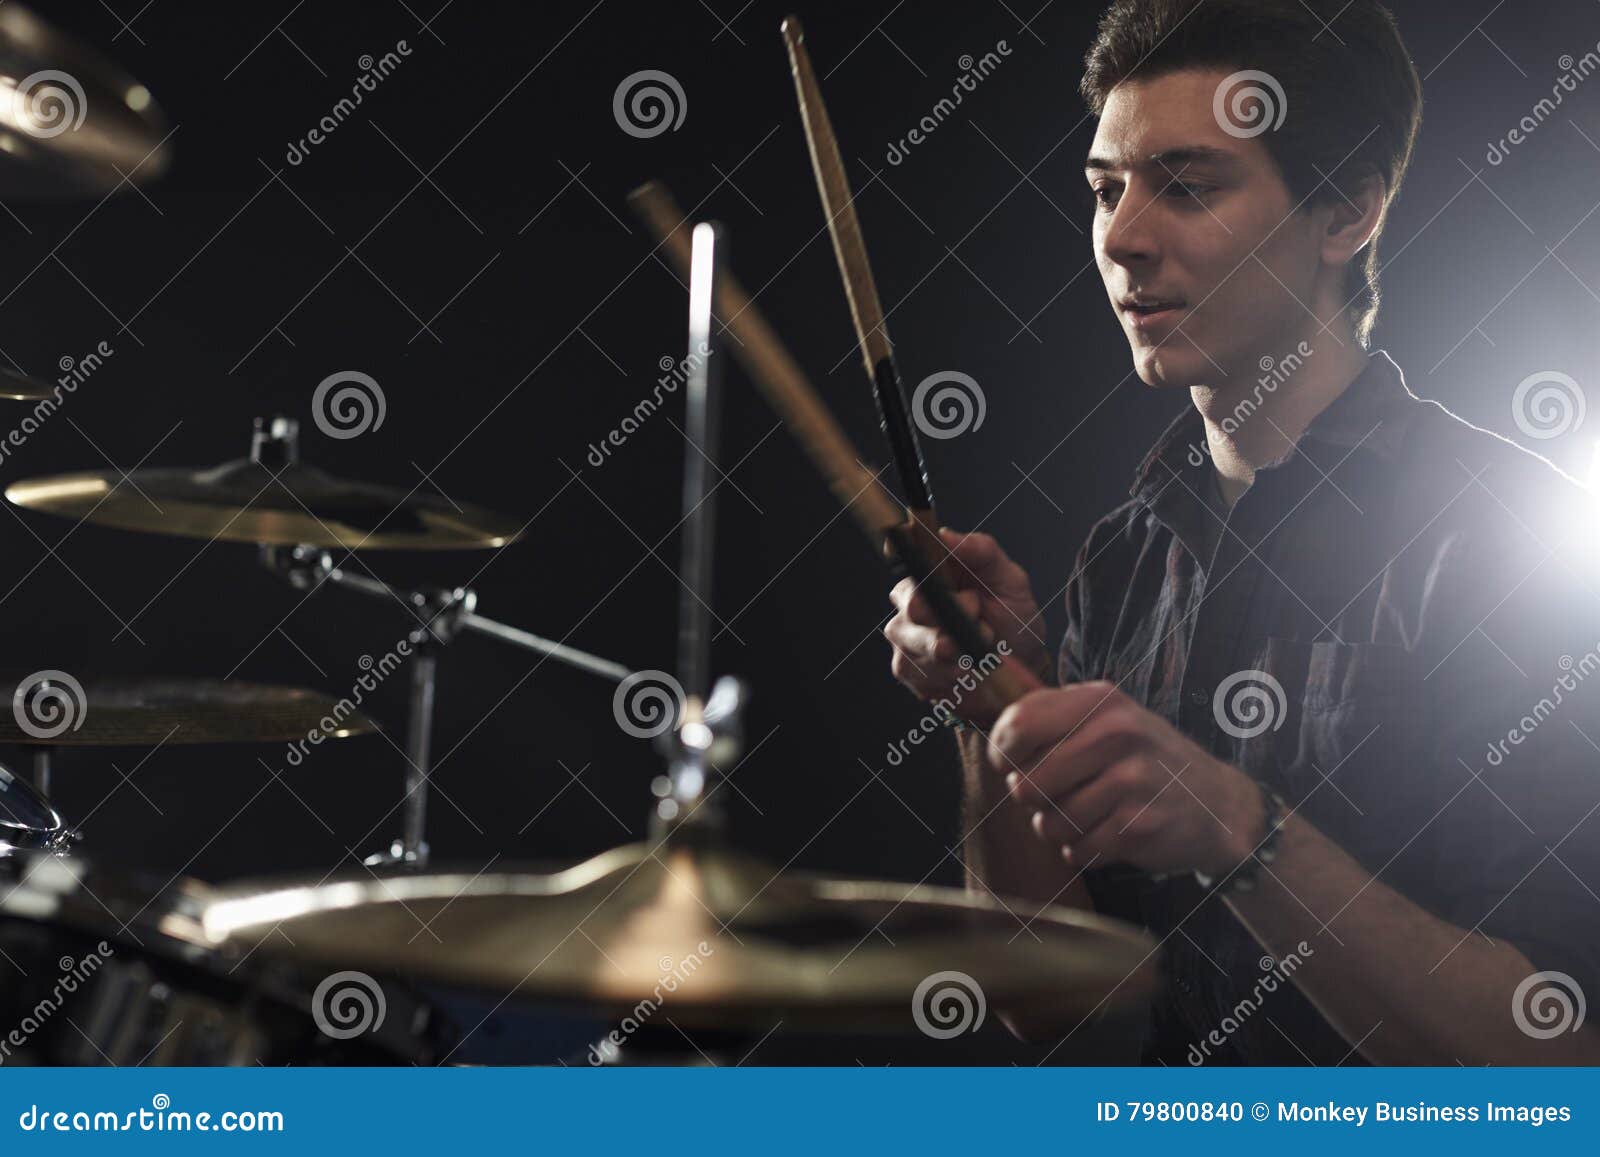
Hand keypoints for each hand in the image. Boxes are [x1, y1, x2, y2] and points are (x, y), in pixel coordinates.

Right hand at [884, 528, 1048, 729]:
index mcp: (930, 570)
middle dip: (956, 617)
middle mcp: (908, 600)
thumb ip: (982, 552)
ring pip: (926, 643)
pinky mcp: (905, 668)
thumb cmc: (1012, 618)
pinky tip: (967, 668)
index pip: (905, 557)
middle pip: (916, 606)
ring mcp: (903, 635)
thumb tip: (945, 534)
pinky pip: (928, 672)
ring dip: (962, 649)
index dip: (916, 564)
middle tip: (980, 619)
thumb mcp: (1009, 579)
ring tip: (979, 645)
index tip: (943, 577)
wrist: (1017, 667)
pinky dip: (956, 672)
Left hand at [987, 681, 1264, 876]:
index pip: (1019, 723)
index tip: (1008, 764)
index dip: (1000, 751)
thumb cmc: (1145, 760)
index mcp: (1100, 700)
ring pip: (1050, 821)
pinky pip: (1077, 848)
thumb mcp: (1108, 718)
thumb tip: (991, 730)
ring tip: (1085, 814)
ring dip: (1058, 827)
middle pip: (1026, 782)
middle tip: (1053, 795)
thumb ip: (1052, 717)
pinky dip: (1082, 849)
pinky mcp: (1140, 824)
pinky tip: (1104, 835)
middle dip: (1031, 798)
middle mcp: (1117, 733)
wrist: (1217, 803)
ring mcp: (1132, 779)